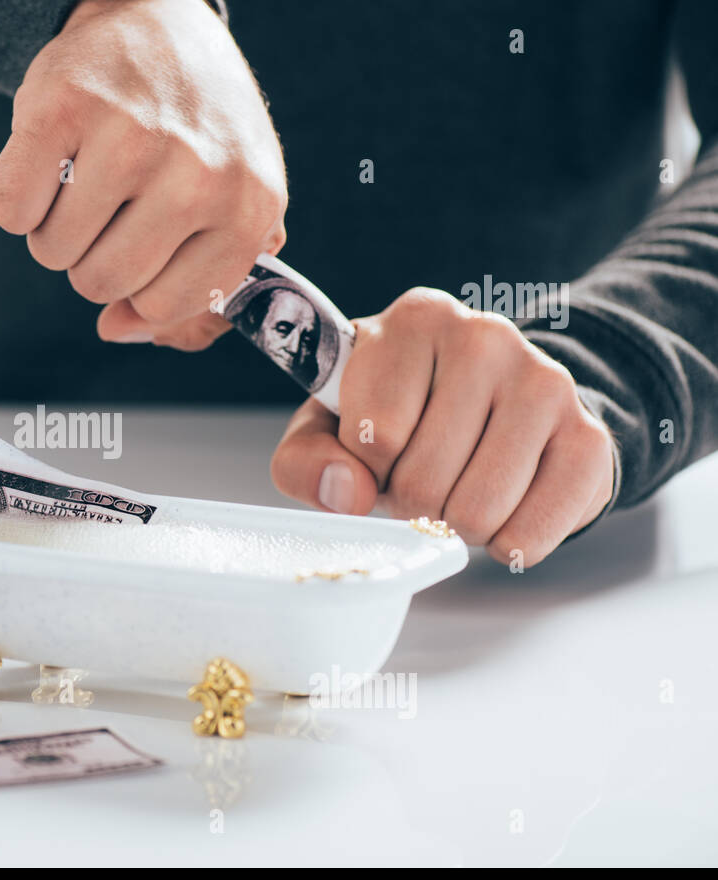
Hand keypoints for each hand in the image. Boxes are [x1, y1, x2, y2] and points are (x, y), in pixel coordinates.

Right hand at [0, 0, 286, 350]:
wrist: (159, 20)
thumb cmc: (196, 131)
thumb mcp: (229, 207)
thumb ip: (190, 292)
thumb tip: (117, 329)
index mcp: (249, 209)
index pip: (163, 306)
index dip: (140, 287)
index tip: (143, 247)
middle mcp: (198, 173)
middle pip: (99, 283)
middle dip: (90, 257)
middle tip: (108, 206)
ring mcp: (131, 135)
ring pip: (51, 251)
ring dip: (54, 227)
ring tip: (84, 177)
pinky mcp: (62, 105)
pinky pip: (9, 209)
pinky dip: (17, 196)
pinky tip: (51, 160)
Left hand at [269, 288, 615, 565]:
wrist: (493, 412)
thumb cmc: (394, 419)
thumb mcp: (327, 431)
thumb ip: (305, 463)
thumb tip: (346, 494)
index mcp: (414, 321)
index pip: (372, 434)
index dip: (365, 468)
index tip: (376, 452)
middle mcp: (485, 336)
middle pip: (424, 478)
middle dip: (412, 502)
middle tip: (421, 478)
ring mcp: (546, 381)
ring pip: (478, 508)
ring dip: (458, 524)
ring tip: (459, 488)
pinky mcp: (589, 435)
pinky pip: (533, 529)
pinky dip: (508, 543)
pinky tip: (504, 511)